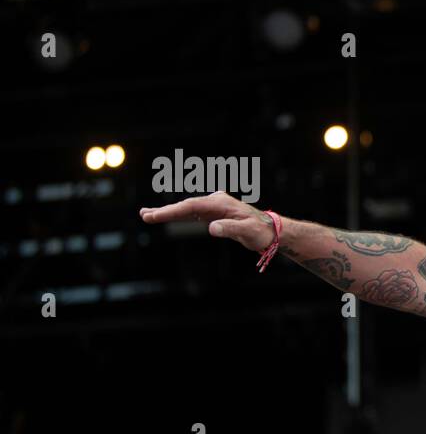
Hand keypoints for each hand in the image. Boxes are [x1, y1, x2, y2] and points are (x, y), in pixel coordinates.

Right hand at [139, 191, 276, 252]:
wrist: (272, 231)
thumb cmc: (262, 231)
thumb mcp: (248, 232)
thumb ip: (230, 228)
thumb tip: (211, 228)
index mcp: (221, 203)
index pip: (191, 207)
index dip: (172, 211)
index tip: (156, 216)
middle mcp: (216, 202)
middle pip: (186, 206)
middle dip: (165, 211)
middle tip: (144, 215)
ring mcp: (215, 207)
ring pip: (188, 209)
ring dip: (169, 212)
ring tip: (147, 215)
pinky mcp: (215, 214)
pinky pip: (194, 214)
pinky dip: (180, 215)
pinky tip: (168, 216)